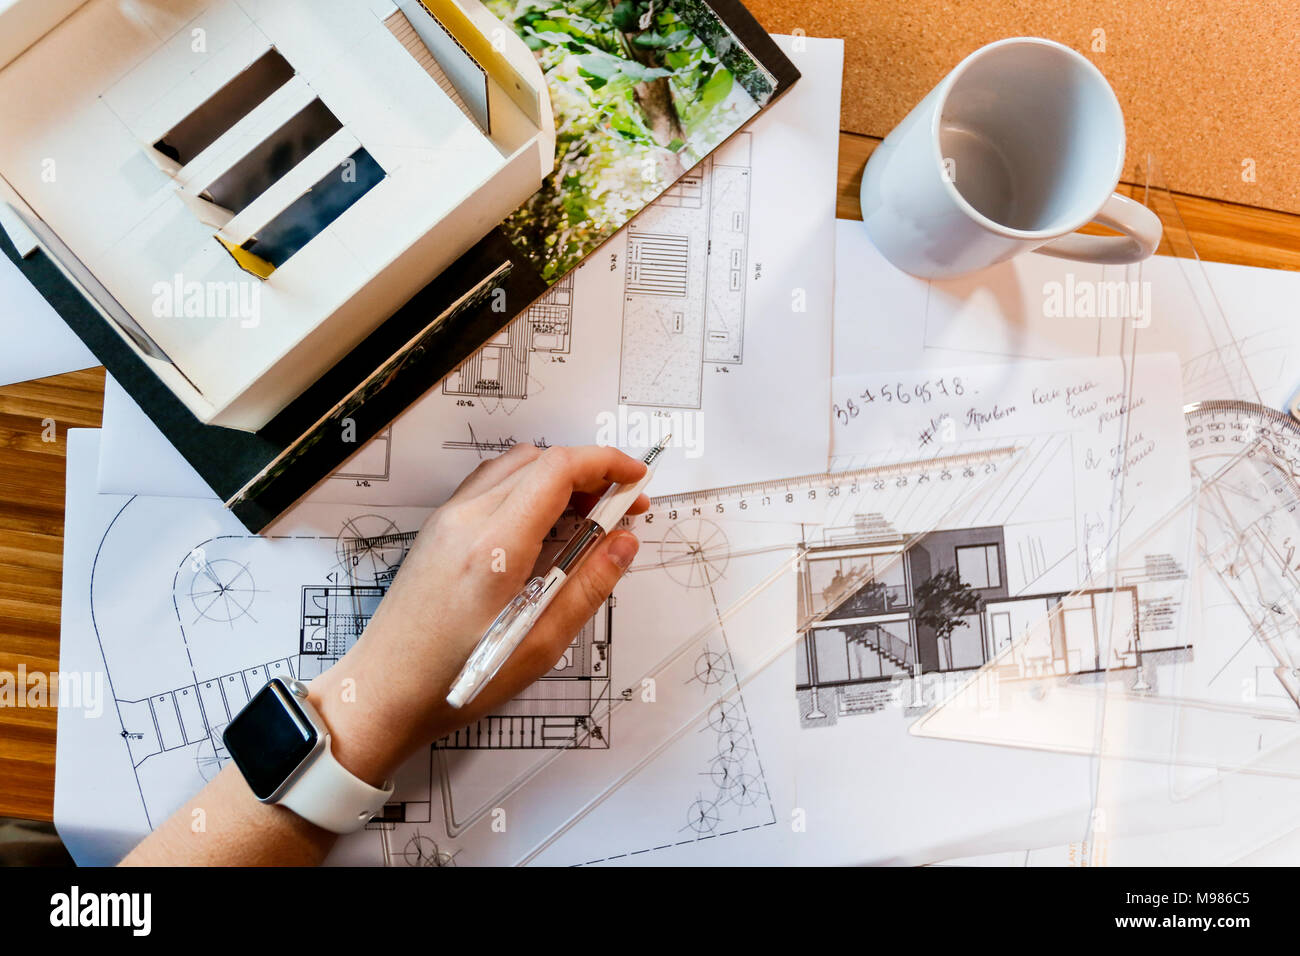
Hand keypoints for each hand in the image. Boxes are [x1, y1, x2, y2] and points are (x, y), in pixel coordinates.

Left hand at [310, 444, 647, 784]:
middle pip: (540, 461)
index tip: (635, 479)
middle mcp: (467, 520)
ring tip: (588, 516)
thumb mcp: (540, 645)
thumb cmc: (453, 679)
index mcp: (494, 547)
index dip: (606, 464)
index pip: (558, 470)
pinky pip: (491, 483)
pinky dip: (528, 487)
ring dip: (559, 477)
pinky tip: (546, 523)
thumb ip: (588, 587)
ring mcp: (448, 519)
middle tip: (621, 508)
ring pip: (515, 466)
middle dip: (591, 473)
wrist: (384, 691)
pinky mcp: (439, 527)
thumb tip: (623, 544)